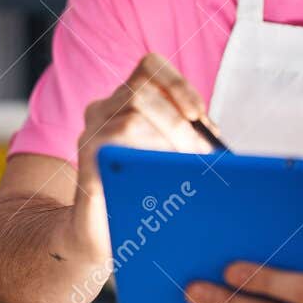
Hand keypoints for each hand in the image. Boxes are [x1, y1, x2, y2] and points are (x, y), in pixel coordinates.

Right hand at [72, 53, 212, 256]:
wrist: (96, 236)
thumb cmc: (139, 195)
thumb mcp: (166, 158)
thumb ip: (185, 141)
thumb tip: (216, 141)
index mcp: (124, 102)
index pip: (149, 67)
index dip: (177, 84)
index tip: (199, 115)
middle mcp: (102, 111)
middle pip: (141, 90)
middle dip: (178, 121)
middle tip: (202, 152)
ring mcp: (90, 134)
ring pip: (131, 116)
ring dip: (168, 139)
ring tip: (187, 165)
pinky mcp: (85, 160)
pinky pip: (116, 143)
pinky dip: (146, 153)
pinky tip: (160, 174)